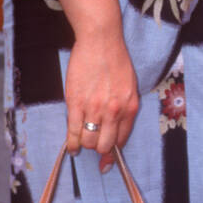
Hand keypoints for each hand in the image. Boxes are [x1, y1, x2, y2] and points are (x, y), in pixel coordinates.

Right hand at [64, 29, 139, 174]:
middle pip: (104, 145)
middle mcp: (114, 111)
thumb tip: (115, 128)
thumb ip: (124, 108)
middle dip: (98, 149)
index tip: (107, 162)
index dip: (112, 153)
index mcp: (130, 107)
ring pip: (88, 141)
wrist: (101, 41)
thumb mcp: (129, 87)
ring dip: (84, 145)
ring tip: (81, 143)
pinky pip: (73, 131)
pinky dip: (72, 143)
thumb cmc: (116, 61)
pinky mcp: (76, 103)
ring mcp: (95, 108)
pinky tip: (72, 147)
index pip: (121, 140)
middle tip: (92, 145)